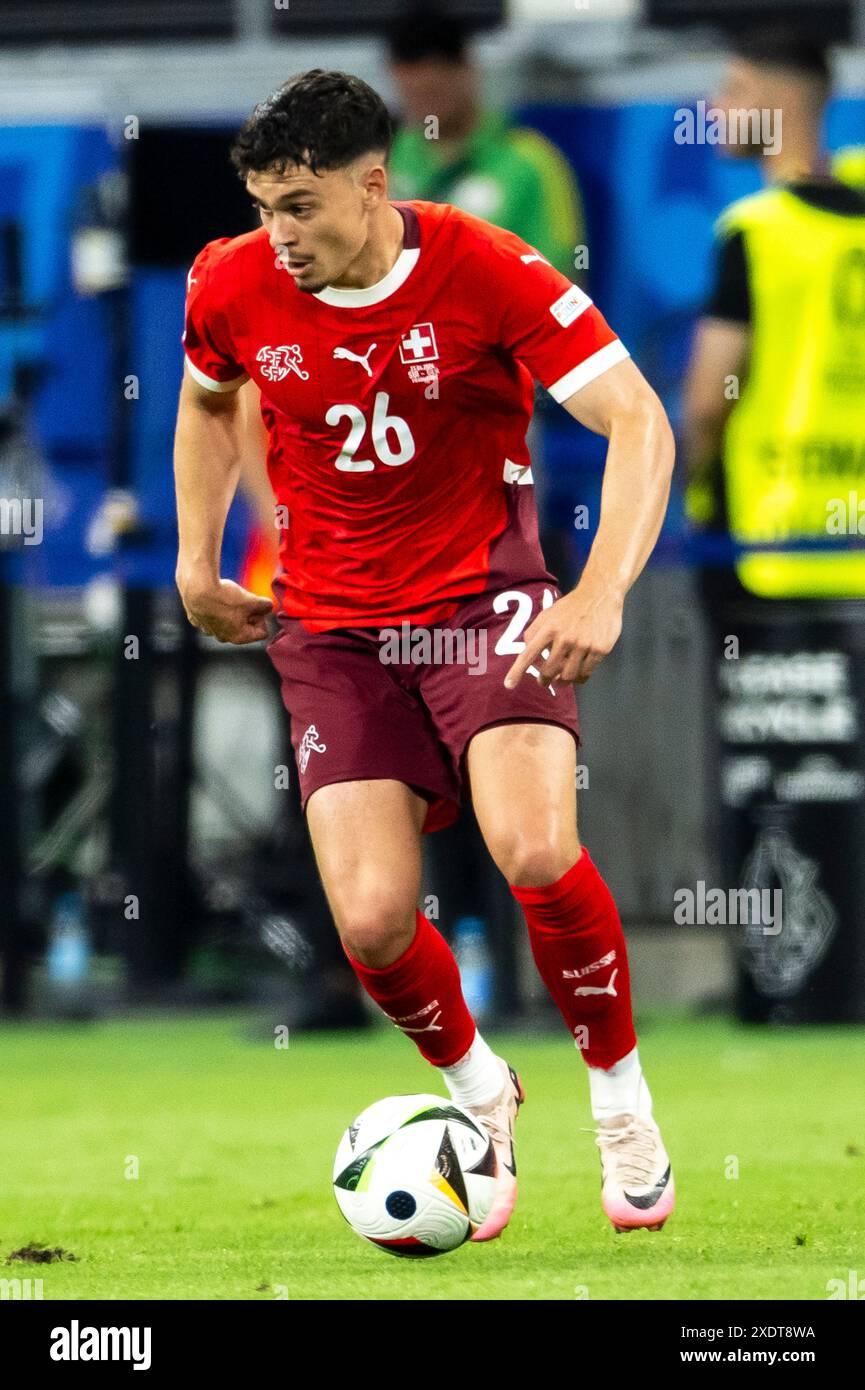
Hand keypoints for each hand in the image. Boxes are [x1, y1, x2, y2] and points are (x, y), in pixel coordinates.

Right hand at [177, 576, 273, 644]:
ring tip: (227, 597)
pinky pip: (210, 615)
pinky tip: (213, 597)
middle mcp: (223, 638)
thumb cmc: (225, 597)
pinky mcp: (196, 620)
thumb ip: (266, 605)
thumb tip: (268, 607)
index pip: (262, 632)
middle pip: (244, 627)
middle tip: (243, 600)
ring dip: (231, 611)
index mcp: (238, 637)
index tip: (255, 606)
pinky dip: (215, 607)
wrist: (197, 588)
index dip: (262, 617)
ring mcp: (208, 630)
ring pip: (227, 621)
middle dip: (247, 614)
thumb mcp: (252, 600)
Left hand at [504, 584, 623, 689]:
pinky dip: (579, 678)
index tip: (509, 685)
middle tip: (544, 681)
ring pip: (568, 676)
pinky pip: (586, 673)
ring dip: (562, 682)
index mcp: (549, 628)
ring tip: (561, 680)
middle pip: (549, 671)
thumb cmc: (571, 607)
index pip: (528, 654)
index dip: (517, 671)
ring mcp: (583, 644)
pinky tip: (577, 674)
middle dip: (544, 680)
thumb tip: (526, 652)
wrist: (600, 595)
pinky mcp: (599, 649)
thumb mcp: (547, 614)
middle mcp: (565, 637)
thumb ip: (534, 632)